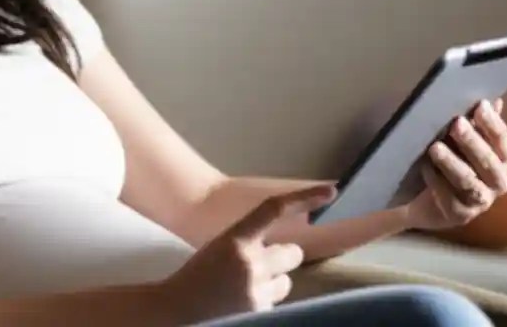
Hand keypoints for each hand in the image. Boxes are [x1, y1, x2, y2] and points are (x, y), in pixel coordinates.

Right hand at [155, 184, 336, 322]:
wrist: (176, 308)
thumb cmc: (198, 275)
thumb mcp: (220, 248)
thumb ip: (249, 242)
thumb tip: (286, 247)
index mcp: (234, 238)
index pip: (273, 209)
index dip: (304, 198)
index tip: (330, 192)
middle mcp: (249, 262)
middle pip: (293, 252)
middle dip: (282, 258)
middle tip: (261, 265)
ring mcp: (256, 290)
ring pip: (287, 281)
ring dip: (273, 283)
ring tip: (245, 288)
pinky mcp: (260, 313)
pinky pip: (276, 303)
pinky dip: (263, 303)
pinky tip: (240, 304)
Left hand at [405, 99, 506, 231]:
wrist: (428, 202)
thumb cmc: (452, 163)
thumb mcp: (463, 142)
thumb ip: (478, 124)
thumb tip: (493, 100)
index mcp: (502, 160)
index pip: (502, 140)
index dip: (492, 123)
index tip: (480, 105)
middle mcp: (498, 182)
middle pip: (488, 161)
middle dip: (472, 142)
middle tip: (456, 123)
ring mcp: (481, 201)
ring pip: (468, 182)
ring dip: (452, 163)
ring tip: (435, 147)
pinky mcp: (460, 215)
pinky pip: (449, 197)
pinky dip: (436, 180)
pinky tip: (425, 167)